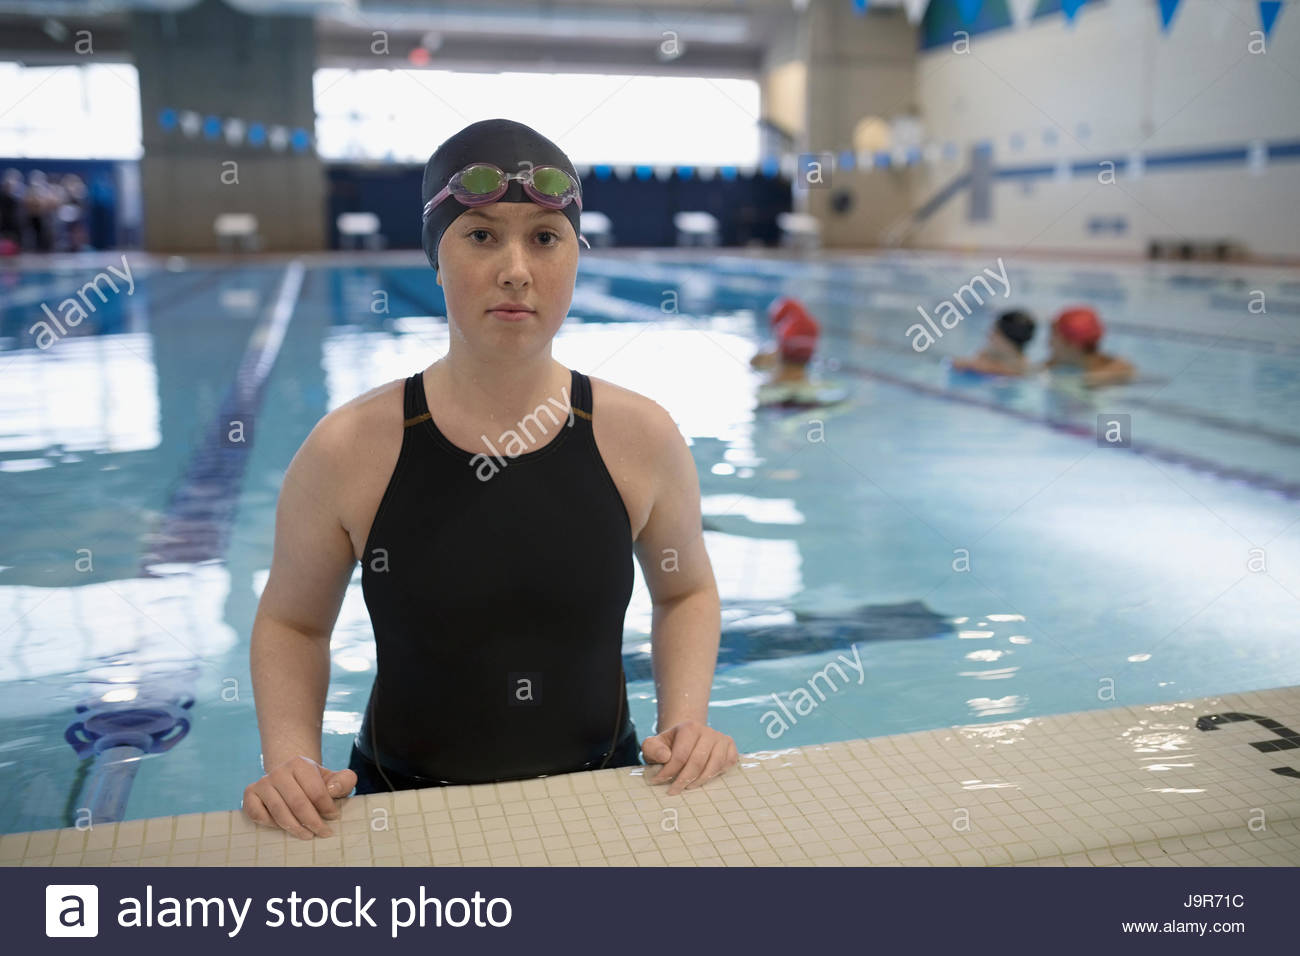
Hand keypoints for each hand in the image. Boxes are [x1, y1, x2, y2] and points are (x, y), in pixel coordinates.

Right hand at [241, 755, 355, 839]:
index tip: (334, 817)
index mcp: (300, 763)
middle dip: (313, 822)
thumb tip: (333, 789)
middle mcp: (279, 771)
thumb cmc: (314, 782)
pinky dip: (271, 824)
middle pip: (298, 803)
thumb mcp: (332, 778)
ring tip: (308, 835)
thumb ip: (344, 780)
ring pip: (279, 811)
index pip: (316, 791)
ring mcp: (263, 782)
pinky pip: (258, 815)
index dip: (327, 808)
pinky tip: (283, 826)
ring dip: (295, 828)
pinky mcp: (250, 794)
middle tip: (323, 833)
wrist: (289, 778)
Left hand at [641, 719, 738, 794]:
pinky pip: (726, 765)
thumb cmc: (668, 746)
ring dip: (700, 780)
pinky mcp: (731, 748)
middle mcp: (708, 731)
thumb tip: (665, 756)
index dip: (669, 772)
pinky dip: (716, 775)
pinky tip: (703, 779)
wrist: (686, 738)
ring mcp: (721, 739)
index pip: (680, 755)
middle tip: (673, 791)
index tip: (658, 782)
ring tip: (687, 787)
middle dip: (683, 779)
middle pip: (697, 762)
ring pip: (714, 765)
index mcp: (689, 727)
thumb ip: (652, 748)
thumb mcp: (654, 745)